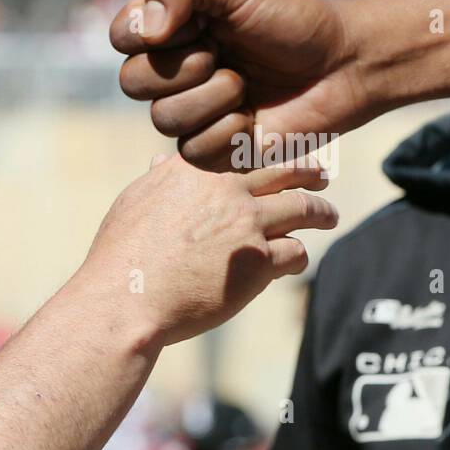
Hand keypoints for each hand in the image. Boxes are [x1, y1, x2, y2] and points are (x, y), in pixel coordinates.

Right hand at [76, 154, 335, 347]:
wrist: (126, 299)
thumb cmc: (120, 255)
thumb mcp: (133, 202)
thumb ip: (157, 179)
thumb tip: (161, 160)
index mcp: (197, 169)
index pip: (249, 150)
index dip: (272, 152)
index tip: (281, 156)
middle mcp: (227, 190)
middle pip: (288, 171)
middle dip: (311, 173)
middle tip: (322, 178)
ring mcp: (248, 225)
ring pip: (304, 208)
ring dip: (321, 212)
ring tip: (328, 217)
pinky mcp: (260, 262)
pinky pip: (296, 252)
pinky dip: (298, 257)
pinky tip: (293, 263)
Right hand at [109, 0, 370, 170]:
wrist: (343, 64)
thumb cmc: (290, 19)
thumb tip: (145, 31)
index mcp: (169, 30)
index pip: (122, 36)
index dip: (145, 35)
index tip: (191, 23)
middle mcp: (171, 72)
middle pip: (132, 82)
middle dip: (184, 68)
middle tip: (223, 55)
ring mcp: (189, 112)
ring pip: (163, 118)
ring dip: (214, 98)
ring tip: (245, 85)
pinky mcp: (210, 149)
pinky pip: (192, 150)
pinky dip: (228, 131)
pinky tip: (252, 118)